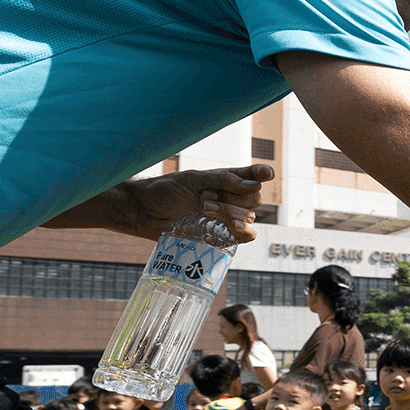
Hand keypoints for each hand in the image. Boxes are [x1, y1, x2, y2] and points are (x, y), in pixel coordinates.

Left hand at [128, 164, 273, 242]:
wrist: (143, 212)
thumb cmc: (165, 191)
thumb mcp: (192, 179)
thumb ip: (223, 181)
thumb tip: (253, 187)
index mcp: (225, 179)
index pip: (252, 174)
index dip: (262, 173)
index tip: (265, 174)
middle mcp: (229, 197)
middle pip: (254, 198)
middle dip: (236, 199)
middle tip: (207, 198)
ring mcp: (226, 218)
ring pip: (250, 217)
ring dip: (231, 213)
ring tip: (205, 210)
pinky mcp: (221, 236)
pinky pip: (246, 236)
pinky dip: (244, 232)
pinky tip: (233, 228)